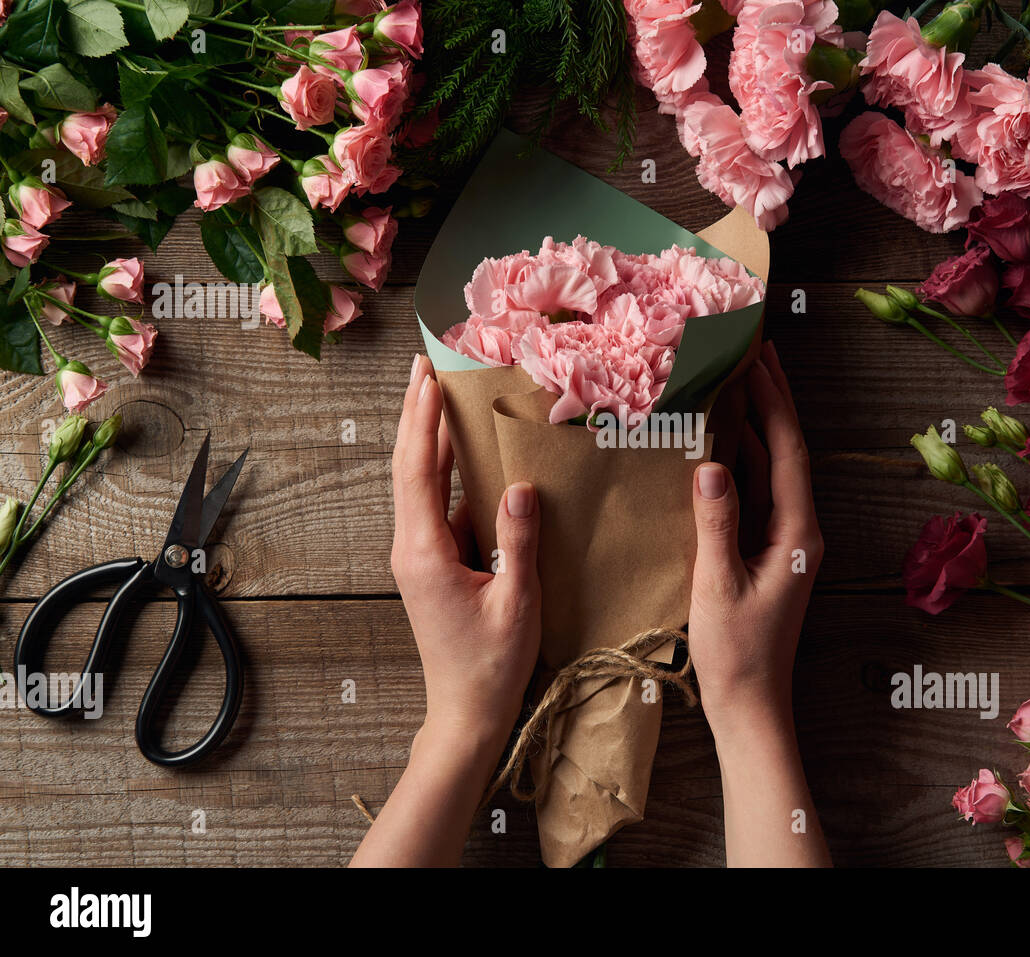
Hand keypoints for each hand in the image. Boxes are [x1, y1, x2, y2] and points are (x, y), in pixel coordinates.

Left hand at [390, 353, 541, 750]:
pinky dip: (449, 473)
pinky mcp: (432, 564)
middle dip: (418, 415)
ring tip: (446, 395)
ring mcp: (418, 555)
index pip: (418, 471)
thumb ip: (519, 543)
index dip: (422, 420)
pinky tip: (469, 453)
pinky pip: (437, 505)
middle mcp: (411, 548)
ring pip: (420, 484)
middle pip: (409, 467)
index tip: (427, 376)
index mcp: (424, 553)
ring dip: (433, 439)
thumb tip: (520, 485)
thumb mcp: (517, 603)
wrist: (465, 712)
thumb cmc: (491, 665)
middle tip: (429, 367)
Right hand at [688, 341, 823, 726]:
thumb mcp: (718, 584)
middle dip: (773, 400)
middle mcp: (798, 530)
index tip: (757, 357)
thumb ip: (716, 522)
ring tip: (736, 382)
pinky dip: (740, 462)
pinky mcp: (765, 554)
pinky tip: (719, 443)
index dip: (773, 402)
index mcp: (796, 533)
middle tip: (754, 350)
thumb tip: (711, 463)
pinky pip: (756, 494)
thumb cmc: (736, 652)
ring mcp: (784, 542)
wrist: (749, 706)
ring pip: (771, 470)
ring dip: (756, 425)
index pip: (788, 452)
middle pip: (787, 451)